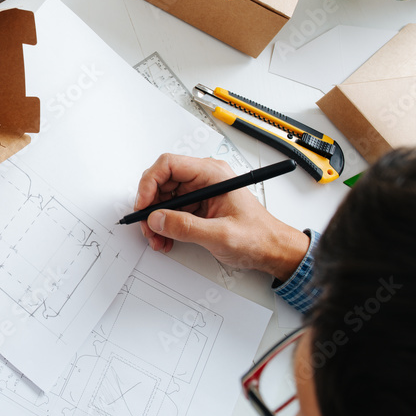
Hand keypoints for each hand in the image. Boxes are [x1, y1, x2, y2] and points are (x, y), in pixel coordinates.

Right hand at [134, 154, 308, 280]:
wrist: (272, 250)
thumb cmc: (258, 237)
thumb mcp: (221, 235)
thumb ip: (186, 227)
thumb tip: (157, 219)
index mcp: (213, 174)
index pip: (169, 165)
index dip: (150, 183)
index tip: (143, 205)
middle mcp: (204, 179)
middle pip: (161, 182)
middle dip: (150, 207)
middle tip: (148, 227)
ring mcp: (199, 192)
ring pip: (162, 198)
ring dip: (155, 219)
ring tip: (158, 239)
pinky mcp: (196, 206)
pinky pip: (170, 211)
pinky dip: (163, 225)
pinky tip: (166, 239)